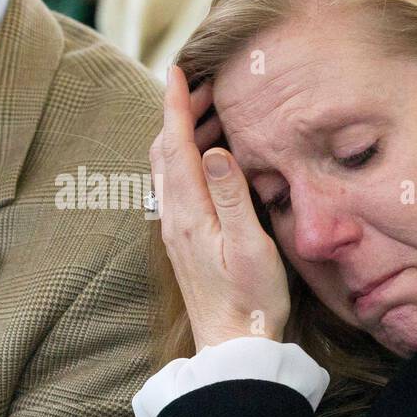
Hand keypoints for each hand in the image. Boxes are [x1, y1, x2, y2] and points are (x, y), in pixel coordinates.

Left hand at [149, 65, 289, 349]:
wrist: (233, 346)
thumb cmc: (250, 299)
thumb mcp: (250, 245)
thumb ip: (232, 196)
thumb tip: (215, 149)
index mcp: (190, 212)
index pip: (177, 145)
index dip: (175, 105)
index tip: (177, 70)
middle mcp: (174, 216)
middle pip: (166, 150)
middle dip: (179, 112)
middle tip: (205, 84)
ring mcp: (176, 228)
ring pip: (167, 167)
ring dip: (181, 134)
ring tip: (210, 111)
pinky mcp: (183, 239)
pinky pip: (175, 184)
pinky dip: (186, 157)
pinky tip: (207, 158)